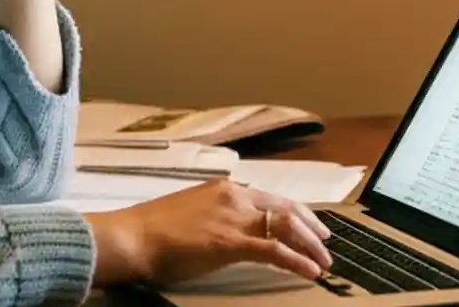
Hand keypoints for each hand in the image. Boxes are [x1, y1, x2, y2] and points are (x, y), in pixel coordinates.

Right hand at [85, 179, 332, 286]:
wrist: (132, 237)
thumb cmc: (152, 231)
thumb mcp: (190, 211)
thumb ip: (214, 214)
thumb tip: (226, 228)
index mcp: (224, 188)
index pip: (270, 198)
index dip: (294, 212)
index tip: (308, 224)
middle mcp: (234, 196)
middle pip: (286, 208)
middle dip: (311, 225)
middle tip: (325, 242)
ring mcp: (234, 218)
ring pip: (287, 226)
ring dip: (310, 245)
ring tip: (324, 261)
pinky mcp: (231, 241)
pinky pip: (276, 250)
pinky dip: (298, 260)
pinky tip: (311, 271)